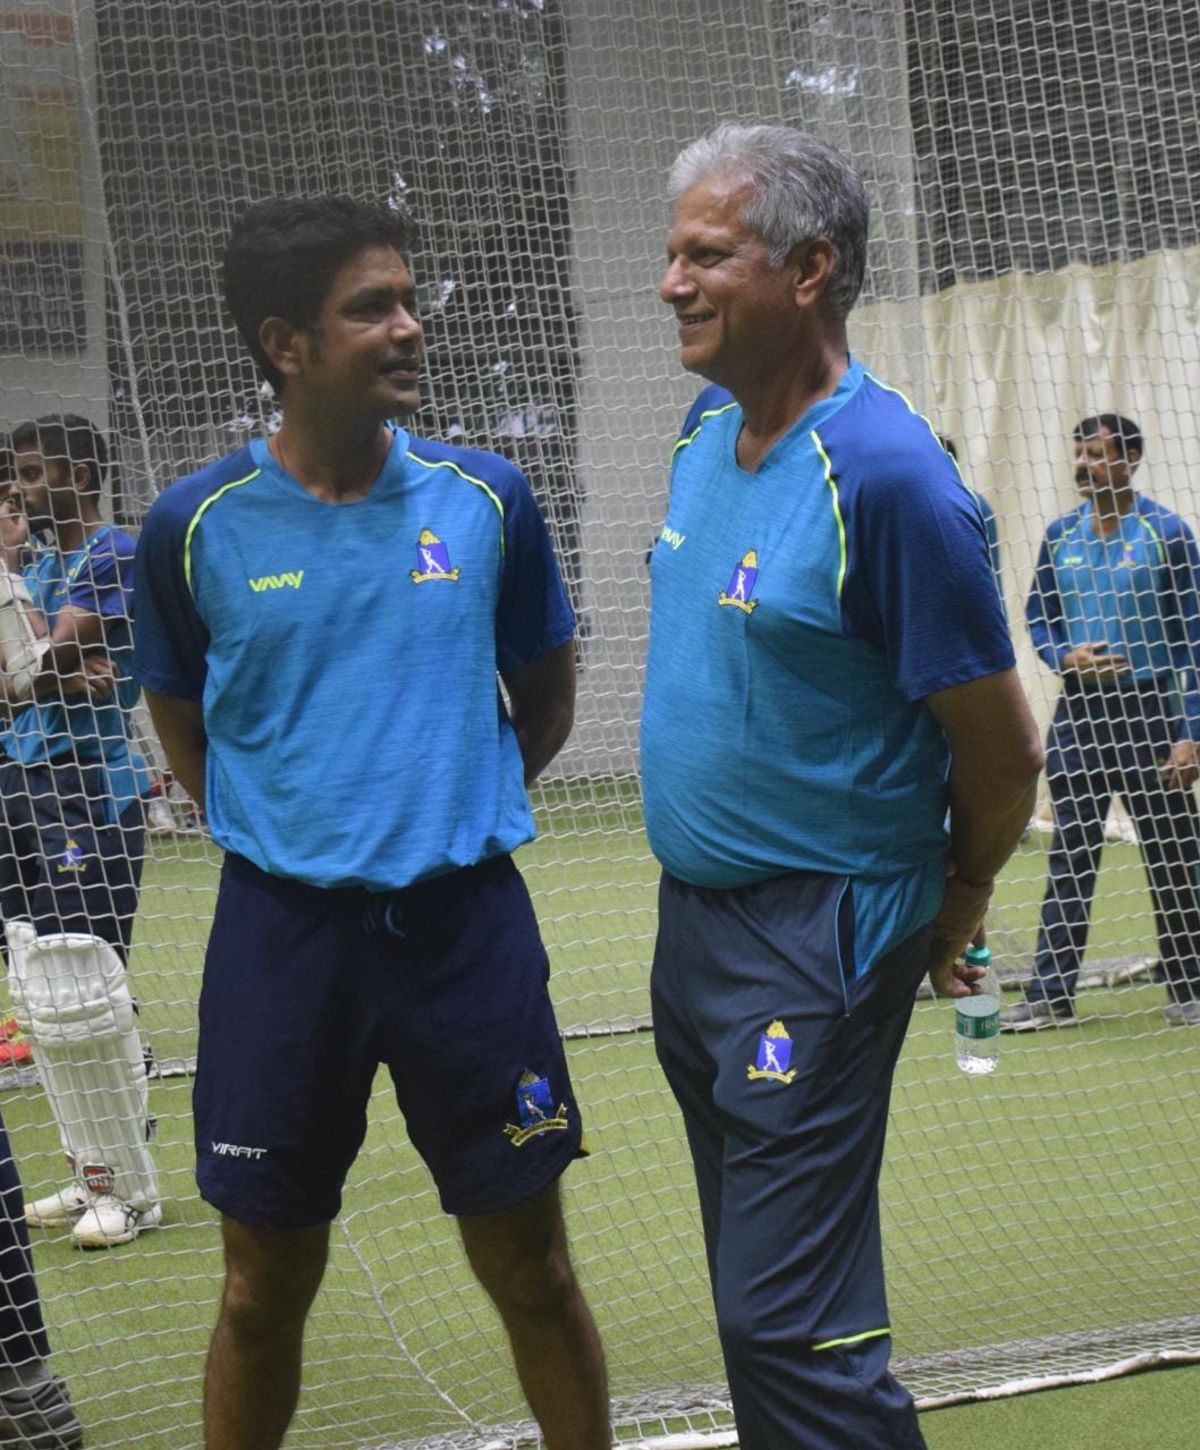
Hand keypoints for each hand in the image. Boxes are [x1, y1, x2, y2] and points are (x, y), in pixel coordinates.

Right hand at [49, 655, 115, 699]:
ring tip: (104, 696)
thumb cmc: (70, 673)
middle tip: (109, 692)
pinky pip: (93, 690)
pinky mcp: (78, 682)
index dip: (116, 675)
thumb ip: (96, 667)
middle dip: (112, 686)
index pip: (113, 666)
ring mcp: (83, 672)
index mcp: (92, 658)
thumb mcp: (84, 666)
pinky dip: (97, 695)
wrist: (50, 677)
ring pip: (103, 684)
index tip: (115, 681)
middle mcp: (89, 663)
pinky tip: (96, 697)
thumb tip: (114, 678)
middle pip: (109, 676)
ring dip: (106, 692)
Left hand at [925, 875, 992, 997]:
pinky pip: (941, 984)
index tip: (979, 967)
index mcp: (940, 935)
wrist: (966, 894)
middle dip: (964, 977)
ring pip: (943, 978)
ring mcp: (935, 951)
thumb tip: (980, 945)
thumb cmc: (971, 902)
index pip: (945, 955)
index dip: (962, 966)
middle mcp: (934, 944)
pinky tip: (969, 991)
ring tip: (981, 979)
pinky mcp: (938, 959)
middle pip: (944, 967)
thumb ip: (975, 935)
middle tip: (981, 978)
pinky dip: (955, 992)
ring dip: (964, 986)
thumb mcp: (974, 922)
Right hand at [1062, 642, 1129, 679]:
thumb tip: (1106, 643)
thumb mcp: (1085, 647)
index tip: (1123, 657)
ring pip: (1107, 675)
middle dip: (1119, 667)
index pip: (1106, 659)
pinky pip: (1103, 680)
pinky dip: (1111, 679)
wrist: (1066, 665)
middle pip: (1109, 668)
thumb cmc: (1077, 654)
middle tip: (1128, 665)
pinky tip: (1117, 678)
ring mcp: (1092, 675)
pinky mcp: (1092, 679)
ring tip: (1125, 672)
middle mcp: (1093, 669)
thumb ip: (1096, 646)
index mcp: (1091, 660)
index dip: (1115, 658)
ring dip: (1117, 674)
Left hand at [1160, 739, 1199, 790]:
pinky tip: (1187, 780)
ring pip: (1191, 779)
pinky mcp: (1199, 766)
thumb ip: (1169, 765)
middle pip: (1184, 779)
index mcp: (1180, 763)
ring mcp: (1195, 766)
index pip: (1176, 776)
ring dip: (1185, 783)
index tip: (1170, 787)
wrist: (1192, 742)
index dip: (1173, 783)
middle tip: (1175, 787)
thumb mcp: (1172, 756)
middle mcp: (1188, 765)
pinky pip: (1195, 776)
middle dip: (1179, 784)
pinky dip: (1191, 779)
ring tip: (1181, 784)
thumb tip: (1164, 774)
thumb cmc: (1180, 748)